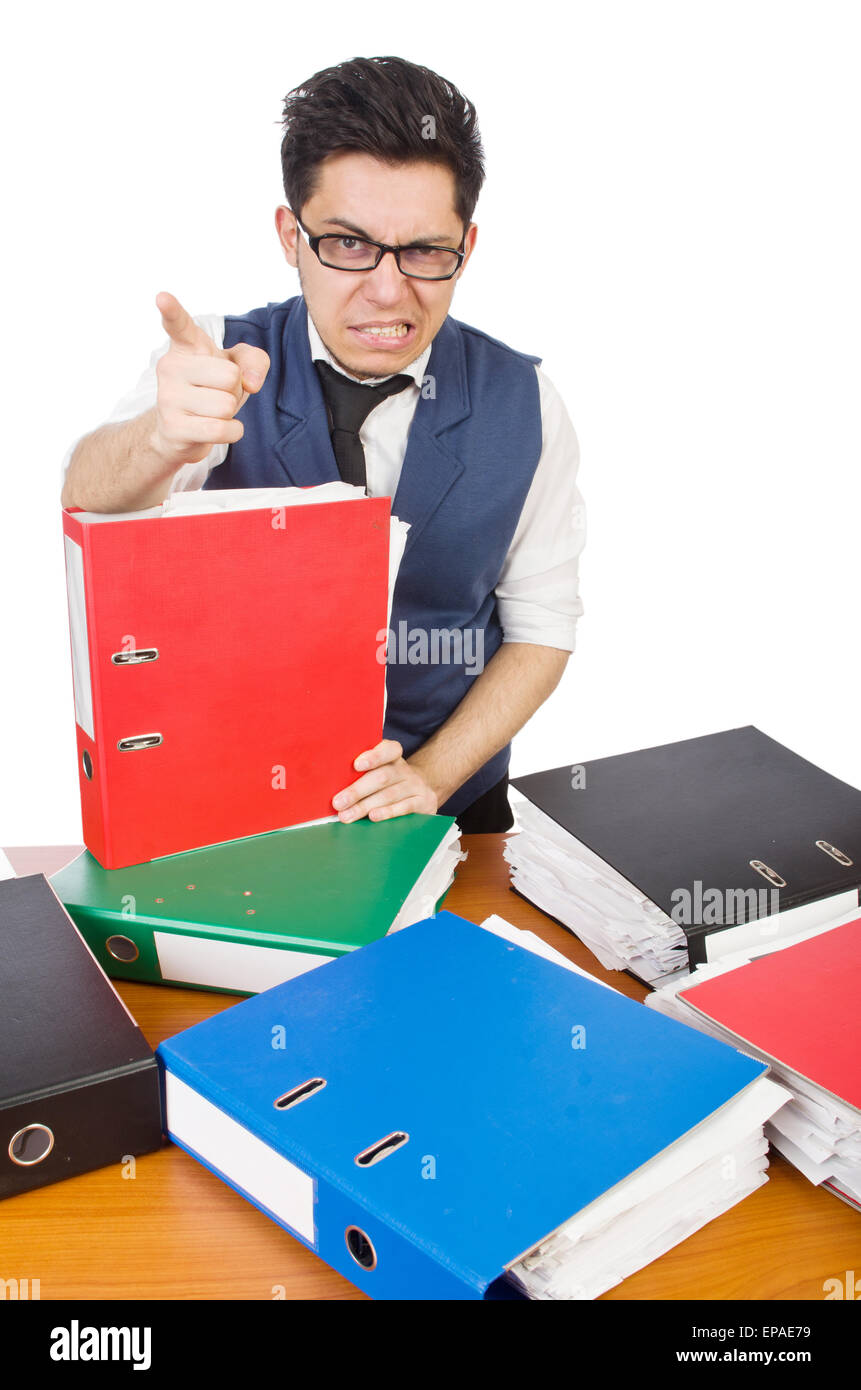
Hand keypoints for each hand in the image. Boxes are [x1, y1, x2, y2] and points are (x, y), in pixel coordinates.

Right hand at [151, 291, 270, 468]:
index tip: (162, 297)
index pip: (178, 324)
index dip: (171, 310)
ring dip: (230, 413)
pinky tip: (218, 428)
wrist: (181, 431)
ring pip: (226, 405)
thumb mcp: (237, 367)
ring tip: (212, 411)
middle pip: (230, 377)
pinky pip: (220, 430)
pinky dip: (232, 431)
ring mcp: (168, 397)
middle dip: (235, 390)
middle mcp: (170, 367)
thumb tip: (251, 383)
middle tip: (217, 393)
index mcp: (186, 346)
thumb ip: (254, 361)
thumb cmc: (212, 390)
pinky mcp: (173, 427)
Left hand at [332, 740, 438, 822]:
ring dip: (365, 806)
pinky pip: (405, 807)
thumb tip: (329, 782)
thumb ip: (359, 772)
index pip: (388, 749)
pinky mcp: (424, 802)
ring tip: (347, 815)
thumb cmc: (388, 782)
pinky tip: (373, 817)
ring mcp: (416, 785)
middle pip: (382, 777)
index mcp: (392, 755)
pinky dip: (387, 812)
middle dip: (357, 791)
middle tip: (338, 802)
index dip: (373, 756)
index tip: (356, 765)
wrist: (421, 792)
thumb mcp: (378, 771)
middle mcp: (405, 769)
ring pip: (389, 794)